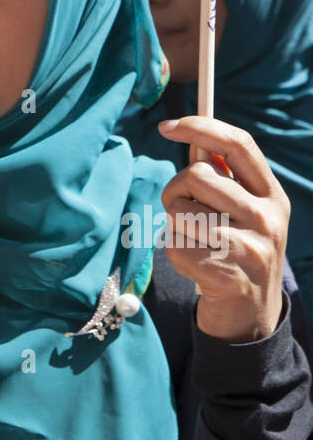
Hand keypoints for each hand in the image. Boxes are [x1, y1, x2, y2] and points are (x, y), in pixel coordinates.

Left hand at [158, 116, 288, 342]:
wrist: (251, 315)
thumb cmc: (237, 250)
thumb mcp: (243, 212)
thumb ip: (223, 177)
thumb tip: (192, 141)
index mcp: (272, 195)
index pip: (238, 144)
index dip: (200, 127)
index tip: (166, 125)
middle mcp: (267, 218)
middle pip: (198, 176)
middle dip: (176, 190)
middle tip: (184, 211)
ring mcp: (249, 247)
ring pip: (180, 210)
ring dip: (175, 225)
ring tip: (196, 242)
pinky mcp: (225, 274)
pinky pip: (175, 244)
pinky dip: (174, 252)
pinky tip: (195, 265)